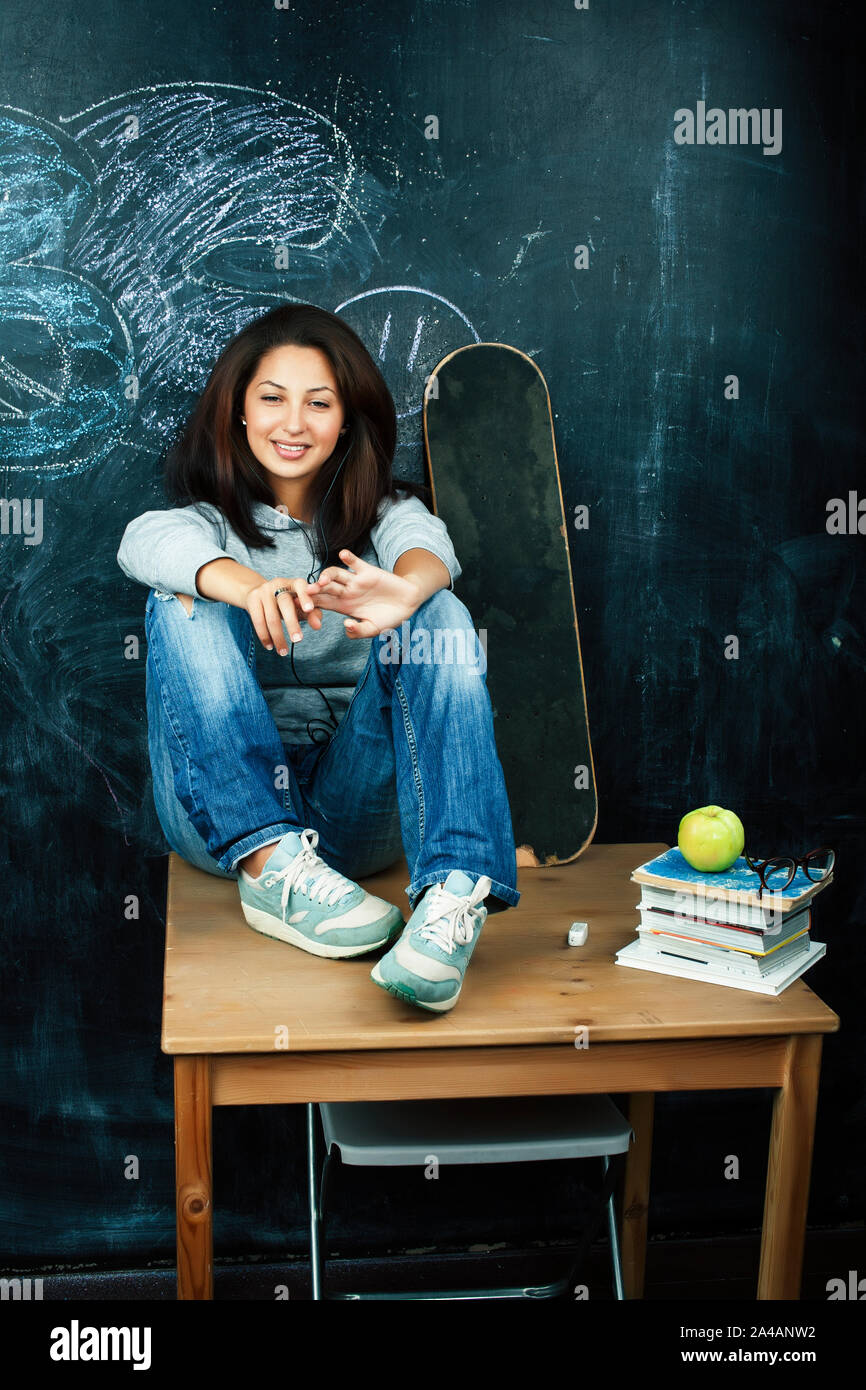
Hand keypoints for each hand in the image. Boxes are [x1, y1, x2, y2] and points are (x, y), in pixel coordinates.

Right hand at [243, 575, 322, 654]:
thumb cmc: (287, 602)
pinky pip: (258, 620)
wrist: (259, 592)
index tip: (309, 609)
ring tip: (283, 652)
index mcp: (294, 583)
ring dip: (278, 636)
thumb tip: (318, 626)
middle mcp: (278, 583)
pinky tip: (270, 646)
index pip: (300, 586)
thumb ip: (313, 614)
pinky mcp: (252, 599)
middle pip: (285, 603)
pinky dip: (264, 636)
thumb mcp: (301, 605)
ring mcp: (263, 591)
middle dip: (292, 623)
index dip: (305, 597)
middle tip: (298, 640)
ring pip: (271, 616)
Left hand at [306, 549, 422, 637]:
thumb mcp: (373, 630)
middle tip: (305, 592)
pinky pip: (355, 563)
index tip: (298, 606)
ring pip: (336, 575)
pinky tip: (343, 555)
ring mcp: (356, 581)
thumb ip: (359, 631)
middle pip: (325, 588)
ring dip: (327, 575)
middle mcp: (346, 592)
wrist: (408, 604)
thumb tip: (346, 626)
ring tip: (322, 581)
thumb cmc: (389, 618)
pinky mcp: (368, 571)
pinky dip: (349, 558)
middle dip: (314, 590)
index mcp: (344, 607)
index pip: (322, 603)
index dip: (310, 604)